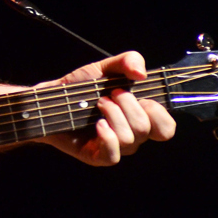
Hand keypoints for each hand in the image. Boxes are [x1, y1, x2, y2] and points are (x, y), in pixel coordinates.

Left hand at [36, 51, 175, 165]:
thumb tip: (141, 73)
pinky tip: (97, 124)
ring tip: (97, 104)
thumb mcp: (106, 67)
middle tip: (109, 95)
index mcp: (140, 116)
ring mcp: (116, 147)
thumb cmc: (80, 87)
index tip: (139, 96)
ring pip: (130, 139)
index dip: (158, 112)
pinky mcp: (98, 156)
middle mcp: (132, 134)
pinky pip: (114, 155)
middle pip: (147, 129)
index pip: (166, 128)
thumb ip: (129, 61)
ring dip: (112, 114)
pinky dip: (108, 137)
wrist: (50, 101)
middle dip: (128, 106)